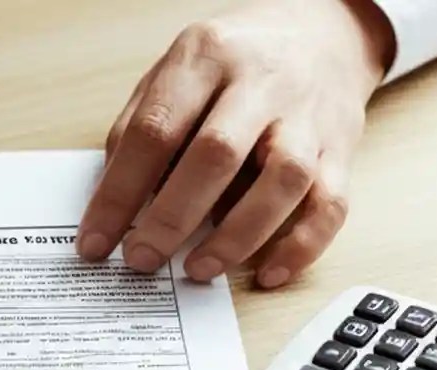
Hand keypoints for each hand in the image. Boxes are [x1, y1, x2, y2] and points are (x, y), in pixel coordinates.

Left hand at [76, 0, 394, 287]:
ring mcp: (307, 116)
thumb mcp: (173, 71)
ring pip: (282, 180)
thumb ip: (140, 129)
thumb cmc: (232, 62)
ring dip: (236, 236)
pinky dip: (300, 247)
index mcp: (205, 58)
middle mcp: (261, 82)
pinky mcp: (341, 149)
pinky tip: (267, 273)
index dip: (119, 193)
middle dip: (171, 218)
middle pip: (216, 155)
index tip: (95, 242)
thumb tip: (114, 206)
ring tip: (198, 270)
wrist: (321, 29)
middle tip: (141, 259)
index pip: (154, 131)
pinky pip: (330, 205)